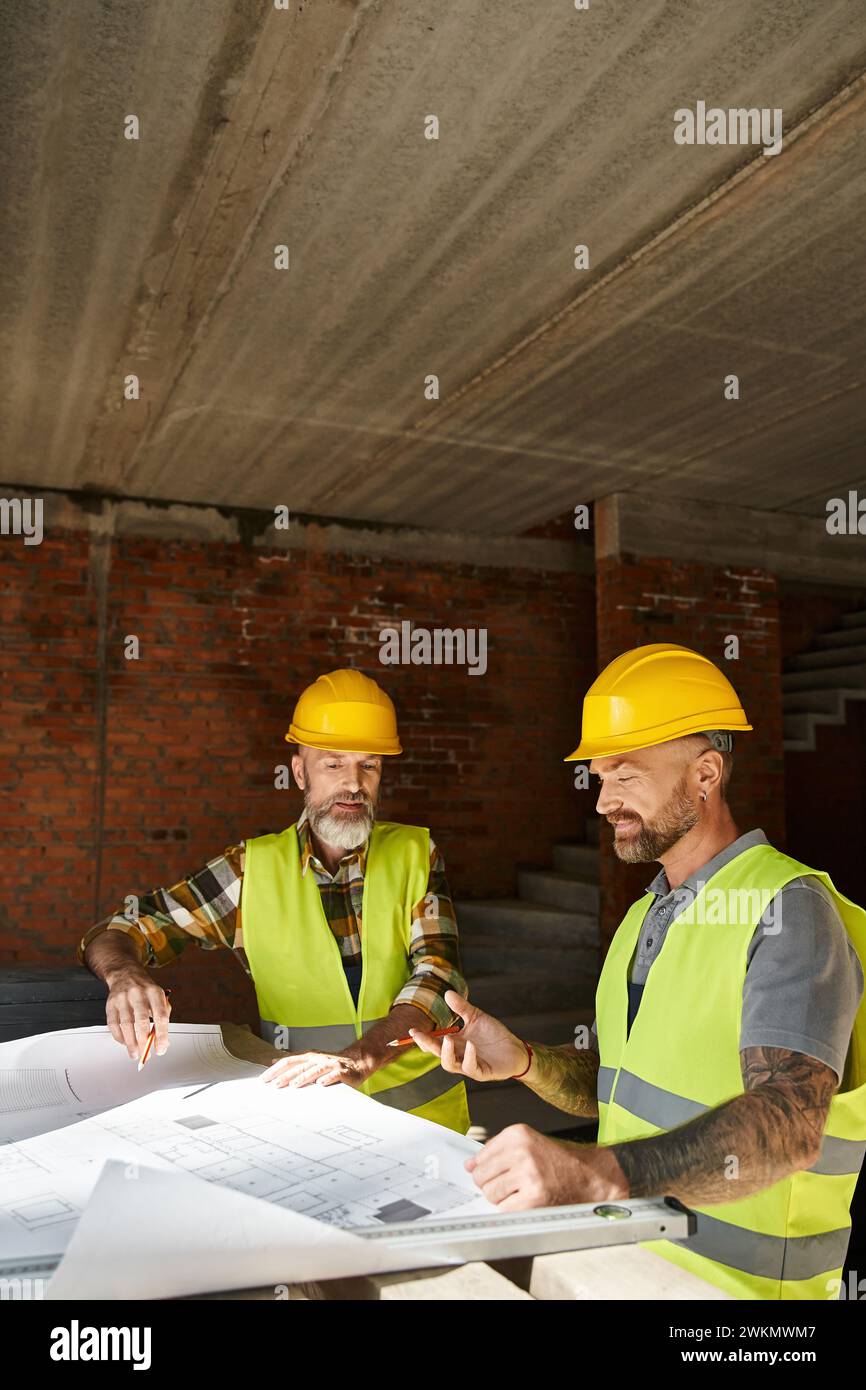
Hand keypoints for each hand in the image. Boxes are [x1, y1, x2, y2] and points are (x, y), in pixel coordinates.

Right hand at [104, 967, 170, 1060]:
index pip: (161, 1016)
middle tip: (146, 1055)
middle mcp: (138, 993)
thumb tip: (162, 1041)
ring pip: (126, 1025)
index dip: (162, 1035)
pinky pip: (113, 1024)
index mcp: (154, 992)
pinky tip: (125, 1043)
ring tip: (135, 1054)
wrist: (125, 973)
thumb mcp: (159, 997)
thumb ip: (163, 1017)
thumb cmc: (145, 989)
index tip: (162, 1048)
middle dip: (144, 1042)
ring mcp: (122, 998)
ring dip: (131, 1043)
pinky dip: (119, 1037)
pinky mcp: (110, 1004)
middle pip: (142, 1021)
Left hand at [261, 1049, 371, 1089]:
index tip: (264, 1079)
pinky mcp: (342, 1072)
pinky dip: (327, 1079)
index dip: (276, 1069)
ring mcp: (330, 1065)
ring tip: (294, 1085)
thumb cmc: (331, 1064)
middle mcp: (318, 1059)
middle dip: (286, 1075)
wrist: (358, 1061)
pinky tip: (321, 1084)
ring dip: (304, 1077)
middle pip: (299, 1066)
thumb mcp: (311, 1061)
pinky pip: (334, 1075)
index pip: (289, 1061)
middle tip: (274, 1084)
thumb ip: (294, 1062)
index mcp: (309, 1057)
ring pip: (315, 1070)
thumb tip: (274, 1061)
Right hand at [408, 990, 527, 1081]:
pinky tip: (470, 1045)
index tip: (411, 1030)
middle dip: (427, 1045)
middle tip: (418, 1035)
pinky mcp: (482, 1072)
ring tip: (447, 1038)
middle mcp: (458, 1055)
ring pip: (450, 1064)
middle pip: (437, 1053)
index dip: (422, 1038)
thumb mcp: (476, 1017)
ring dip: (446, 1052)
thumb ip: (461, 1007)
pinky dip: (469, 1056)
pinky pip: (471, 1068)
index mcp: (455, 1043)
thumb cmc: (494, 1035)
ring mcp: (469, 1065)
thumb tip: (446, 993)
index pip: (434, 1042)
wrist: (515, 1049)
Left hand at [465, 1124, 628, 1210]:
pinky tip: (526, 1201)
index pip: (480, 1156)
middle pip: (481, 1176)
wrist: (590, 1177)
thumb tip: (470, 1166)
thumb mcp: (528, 1144)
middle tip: (511, 1185)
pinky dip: (512, 1210)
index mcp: (518, 1134)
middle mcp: (521, 1150)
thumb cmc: (559, 1163)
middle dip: (491, 1185)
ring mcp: (528, 1174)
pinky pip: (504, 1209)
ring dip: (502, 1198)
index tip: (491, 1174)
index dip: (484, 1169)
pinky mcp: (533, 1197)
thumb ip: (497, 1152)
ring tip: (521, 1192)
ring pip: (490, 1193)